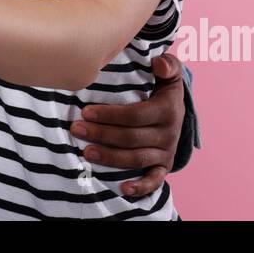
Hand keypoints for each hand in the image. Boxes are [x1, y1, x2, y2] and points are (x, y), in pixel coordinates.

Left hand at [70, 51, 186, 197]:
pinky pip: (155, 180)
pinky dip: (141, 187)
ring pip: (136, 158)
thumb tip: (160, 63)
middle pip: (131, 138)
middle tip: (76, 129)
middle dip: (102, 134)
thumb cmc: (163, 86)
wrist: (177, 109)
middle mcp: (169, 133)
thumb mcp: (169, 72)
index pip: (135, 115)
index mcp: (167, 109)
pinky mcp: (164, 166)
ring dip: (110, 157)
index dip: (110, 115)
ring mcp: (166, 152)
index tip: (86, 112)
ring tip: (86, 152)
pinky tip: (122, 189)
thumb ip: (167, 64)